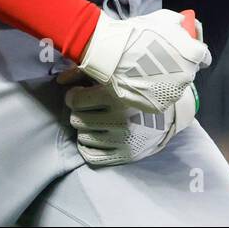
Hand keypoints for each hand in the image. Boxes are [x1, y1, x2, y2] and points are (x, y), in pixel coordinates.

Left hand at [63, 77, 198, 165]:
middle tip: (91, 108)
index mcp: (118, 95)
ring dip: (86, 128)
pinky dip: (89, 145)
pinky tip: (98, 136)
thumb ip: (85, 72)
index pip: (76, 101)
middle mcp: (120, 119)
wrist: (169, 112)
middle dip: (81, 112)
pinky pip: (90, 155)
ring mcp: (123, 139)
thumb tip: (59, 80)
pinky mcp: (125, 155)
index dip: (74, 96)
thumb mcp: (115, 74)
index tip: (80, 94)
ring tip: (98, 120)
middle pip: (77, 119)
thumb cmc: (137, 89)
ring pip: (82, 136)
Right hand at [76, 8, 210, 112]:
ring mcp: (173, 93)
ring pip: (175, 87)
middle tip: (160, 59)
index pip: (204, 57)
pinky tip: (143, 82)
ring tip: (148, 70)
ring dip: (168, 80)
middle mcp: (188, 76)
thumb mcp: (166, 17)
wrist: (113, 52)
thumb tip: (187, 26)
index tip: (182, 52)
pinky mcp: (159, 105)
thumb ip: (182, 24)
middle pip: (189, 72)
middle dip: (179, 66)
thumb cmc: (139, 32)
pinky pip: (161, 99)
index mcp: (194, 54)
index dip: (193, 53)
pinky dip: (155, 93)